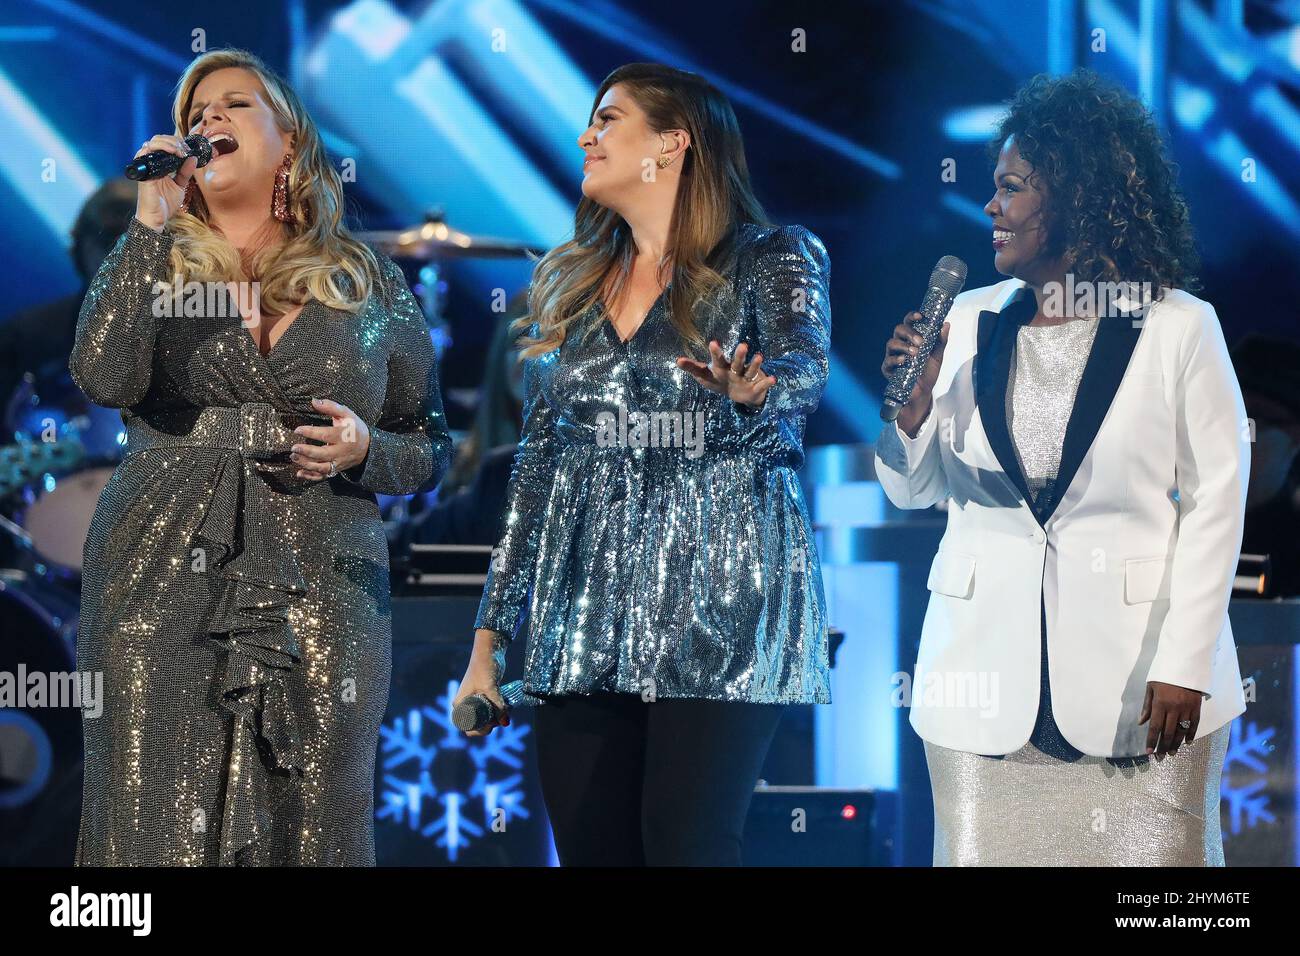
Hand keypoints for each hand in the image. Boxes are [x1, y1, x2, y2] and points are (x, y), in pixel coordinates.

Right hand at [133, 134, 198, 231]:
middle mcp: (150, 163)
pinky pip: (145, 154)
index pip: (163, 144)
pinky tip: (172, 153)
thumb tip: (193, 158)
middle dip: (173, 140)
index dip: (176, 143)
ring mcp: (145, 166)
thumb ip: (185, 172)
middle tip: (185, 148)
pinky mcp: (143, 171)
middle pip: (157, 140)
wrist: (157, 218)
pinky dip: (160, 149)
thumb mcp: (180, 185)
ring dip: (167, 143)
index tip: (189, 149)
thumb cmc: (165, 203)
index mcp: (158, 165)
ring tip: (180, 150)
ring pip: (151, 143)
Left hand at [290, 397, 370, 479]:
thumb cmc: (354, 428)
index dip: (311, 433)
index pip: (325, 435)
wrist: (368, 447)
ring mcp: (338, 463)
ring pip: (322, 467)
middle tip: (293, 448)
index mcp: (343, 436)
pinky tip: (299, 473)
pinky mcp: (336, 470)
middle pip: (323, 454)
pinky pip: (323, 476)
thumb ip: (330, 407)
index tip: (297, 430)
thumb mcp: (346, 414)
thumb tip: (313, 401)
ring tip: (293, 457)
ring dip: (306, 464)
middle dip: (307, 452)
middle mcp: (341, 451)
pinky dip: (310, 477)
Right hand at [453, 629, 510, 736]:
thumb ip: (497, 705)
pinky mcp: (485, 695)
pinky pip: (491, 709)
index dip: (480, 730)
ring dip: (496, 717)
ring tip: (506, 711)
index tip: (492, 725)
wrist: (489, 651)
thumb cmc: (485, 667)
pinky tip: (508, 707)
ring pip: (486, 717)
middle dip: (490, 724)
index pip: (467, 727)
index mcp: (460, 703)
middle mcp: (465, 703)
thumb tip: (505, 723)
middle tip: (502, 718)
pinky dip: (499, 710)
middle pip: (477, 724)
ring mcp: (475, 699)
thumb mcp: (491, 688)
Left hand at [676, 340, 774, 408]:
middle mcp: (736, 369)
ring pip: (751, 370)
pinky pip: (762, 385)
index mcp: (722, 367)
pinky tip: (773, 379)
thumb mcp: (706, 376)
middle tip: (743, 345)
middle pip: (737, 362)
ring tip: (759, 356)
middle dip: (740, 355)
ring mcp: (747, 377)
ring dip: (755, 364)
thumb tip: (677, 360)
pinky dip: (767, 383)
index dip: (716, 352)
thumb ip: (694, 368)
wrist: (741, 394)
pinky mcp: (756, 387)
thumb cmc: (721, 380)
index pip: (718, 359)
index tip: (713, 342)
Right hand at [881, 312, 949, 436]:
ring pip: (891, 343)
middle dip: (909, 332)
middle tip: (920, 341)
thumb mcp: (937, 356)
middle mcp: (900, 344)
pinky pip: (888, 361)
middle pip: (898, 330)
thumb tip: (946, 324)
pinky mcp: (888, 369)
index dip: (912, 316)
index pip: (909, 322)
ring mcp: (892, 356)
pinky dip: (896, 359)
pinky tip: (904, 361)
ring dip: (903, 345)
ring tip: (915, 353)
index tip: (920, 316)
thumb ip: (940, 341)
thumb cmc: (927, 373)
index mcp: (910, 338)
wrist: (923, 393)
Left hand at [1138, 681, 1202, 755]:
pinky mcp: (1197, 707)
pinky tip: (1187, 742)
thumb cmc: (1163, 675)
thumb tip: (1141, 722)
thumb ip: (1147, 706)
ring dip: (1176, 744)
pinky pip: (1194, 724)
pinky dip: (1191, 734)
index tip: (1148, 751)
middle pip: (1168, 732)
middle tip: (1160, 757)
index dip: (1152, 741)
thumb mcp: (1150, 687)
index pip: (1155, 727)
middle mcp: (1174, 708)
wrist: (1184, 664)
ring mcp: (1187, 708)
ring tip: (1171, 753)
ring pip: (1181, 731)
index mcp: (1160, 703)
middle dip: (1163, 746)